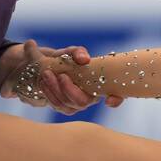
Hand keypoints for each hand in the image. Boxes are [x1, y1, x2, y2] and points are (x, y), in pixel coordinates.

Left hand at [0, 38, 123, 112]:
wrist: (49, 67)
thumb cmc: (67, 60)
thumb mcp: (72, 52)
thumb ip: (78, 53)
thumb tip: (84, 59)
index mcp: (100, 84)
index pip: (116, 96)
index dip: (116, 100)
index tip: (109, 100)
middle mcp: (91, 98)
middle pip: (82, 102)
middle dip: (69, 90)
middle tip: (61, 75)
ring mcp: (76, 105)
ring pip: (67, 105)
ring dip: (55, 89)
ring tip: (46, 74)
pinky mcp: (64, 108)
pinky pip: (57, 105)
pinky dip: (49, 92)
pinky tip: (44, 81)